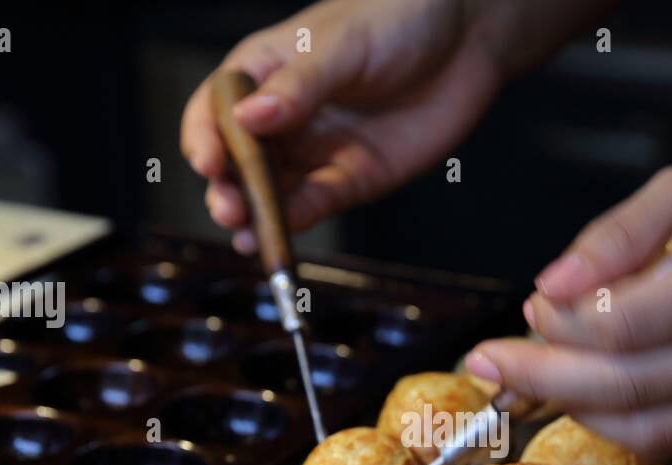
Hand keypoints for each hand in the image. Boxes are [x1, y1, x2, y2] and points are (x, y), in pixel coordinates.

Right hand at [181, 0, 502, 252]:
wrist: (466, 37)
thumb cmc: (397, 17)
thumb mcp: (343, 45)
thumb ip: (299, 85)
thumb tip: (249, 119)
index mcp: (264, 71)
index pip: (216, 109)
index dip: (205, 137)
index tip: (209, 163)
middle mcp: (283, 116)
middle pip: (239, 161)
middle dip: (227, 188)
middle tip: (229, 209)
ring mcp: (315, 150)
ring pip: (272, 191)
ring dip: (257, 215)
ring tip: (248, 234)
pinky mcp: (351, 178)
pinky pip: (315, 204)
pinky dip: (296, 221)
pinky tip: (281, 235)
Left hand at [465, 153, 671, 458]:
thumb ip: (616, 234)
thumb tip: (549, 288)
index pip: (627, 326)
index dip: (561, 321)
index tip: (533, 299)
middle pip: (626, 388)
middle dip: (540, 377)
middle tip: (484, 361)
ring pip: (641, 428)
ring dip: (569, 404)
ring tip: (528, 370)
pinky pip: (664, 438)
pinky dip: (609, 420)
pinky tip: (578, 387)